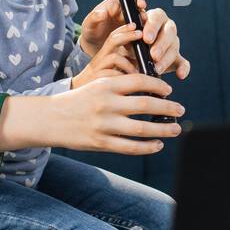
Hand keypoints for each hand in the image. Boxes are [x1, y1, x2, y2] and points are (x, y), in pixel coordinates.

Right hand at [0, 73, 183, 155]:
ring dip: (163, 129)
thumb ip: (119, 88)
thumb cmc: (76, 101)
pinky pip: (131, 147)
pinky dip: (148, 147)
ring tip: (175, 129)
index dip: (159, 85)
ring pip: (143, 129)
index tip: (169, 90)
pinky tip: (157, 145)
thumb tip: (150, 91)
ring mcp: (104, 125)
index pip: (140, 81)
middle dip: (168, 108)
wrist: (49, 119)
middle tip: (180, 109)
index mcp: (106, 85)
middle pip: (147, 105)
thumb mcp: (96, 86)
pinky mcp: (101, 143)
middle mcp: (107, 104)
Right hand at [70, 22, 140, 87]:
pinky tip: (129, 85)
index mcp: (105, 54)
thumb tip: (145, 62)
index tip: (137, 26)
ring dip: (130, 64)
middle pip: (113, 40)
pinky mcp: (96, 80)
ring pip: (115, 57)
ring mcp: (97, 68)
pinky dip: (123, 78)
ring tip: (139, 73)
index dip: (125, 29)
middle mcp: (100, 58)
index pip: (114, 36)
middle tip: (140, 34)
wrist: (79, 96)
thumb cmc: (101, 82)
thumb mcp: (113, 69)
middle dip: (128, 35)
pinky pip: (112, 75)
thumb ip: (126, 63)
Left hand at [78, 0, 190, 79]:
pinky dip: (183, 68)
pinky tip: (180, 75)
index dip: (150, 15)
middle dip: (159, 38)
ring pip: (174, 44)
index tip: (142, 16)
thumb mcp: (92, 27)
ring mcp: (165, 43)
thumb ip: (94, 18)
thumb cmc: (99, 38)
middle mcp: (158, 27)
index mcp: (141, 16)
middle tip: (150, 50)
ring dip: (167, 55)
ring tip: (156, 67)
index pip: (151, 11)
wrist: (102, 59)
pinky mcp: (169, 59)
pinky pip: (181, 61)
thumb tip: (101, 12)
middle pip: (167, 27)